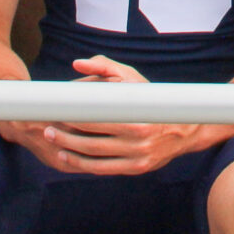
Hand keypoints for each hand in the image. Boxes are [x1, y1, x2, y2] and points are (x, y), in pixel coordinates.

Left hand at [31, 55, 200, 176]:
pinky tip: (68, 157)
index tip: (57, 111)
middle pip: (91, 140)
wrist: (185, 129)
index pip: (96, 117)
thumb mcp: (134, 78)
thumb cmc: (152, 99)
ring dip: (69, 150)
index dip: (73, 116)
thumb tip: (78, 64)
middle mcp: (138, 138)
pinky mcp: (136, 168)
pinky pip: (103, 169)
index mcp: (137, 115)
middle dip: (65, 134)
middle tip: (48, 127)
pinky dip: (82, 164)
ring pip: (94, 157)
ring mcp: (138, 156)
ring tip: (53, 140)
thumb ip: (105, 67)